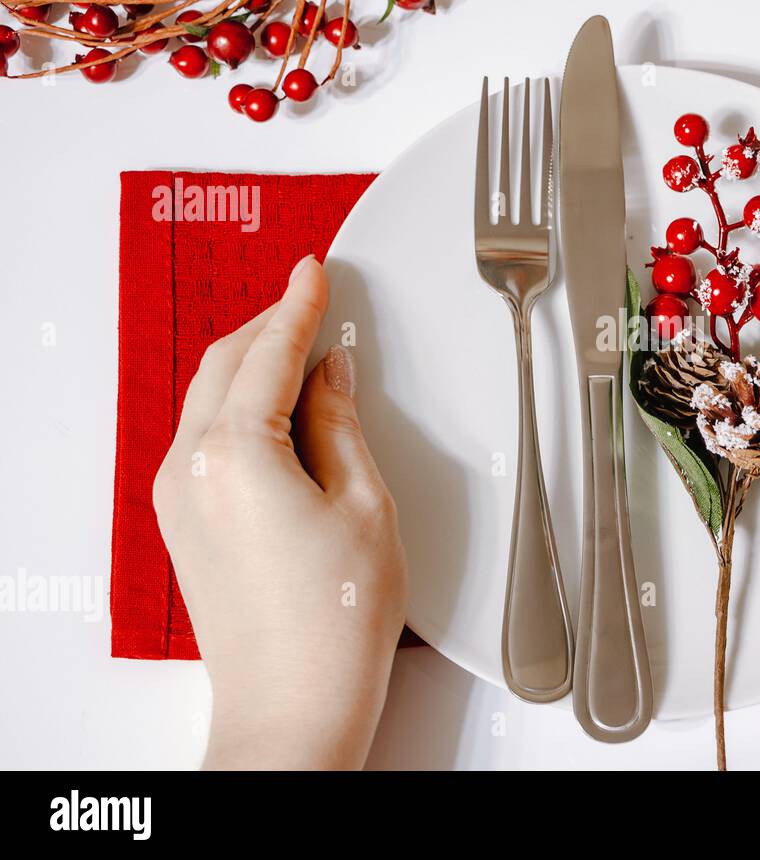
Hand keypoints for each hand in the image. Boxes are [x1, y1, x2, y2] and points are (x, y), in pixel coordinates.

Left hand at [152, 256, 406, 769]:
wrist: (292, 707)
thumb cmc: (332, 624)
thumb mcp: (364, 504)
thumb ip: (341, 424)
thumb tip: (332, 376)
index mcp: (235, 454)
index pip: (268, 352)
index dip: (298, 304)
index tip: (313, 272)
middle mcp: (189, 469)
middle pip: (224, 364)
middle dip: (269, 326)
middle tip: (312, 303)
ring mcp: (176, 498)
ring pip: (208, 398)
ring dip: (252, 366)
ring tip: (305, 353)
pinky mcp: (182, 524)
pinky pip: (204, 437)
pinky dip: (239, 407)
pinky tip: (281, 413)